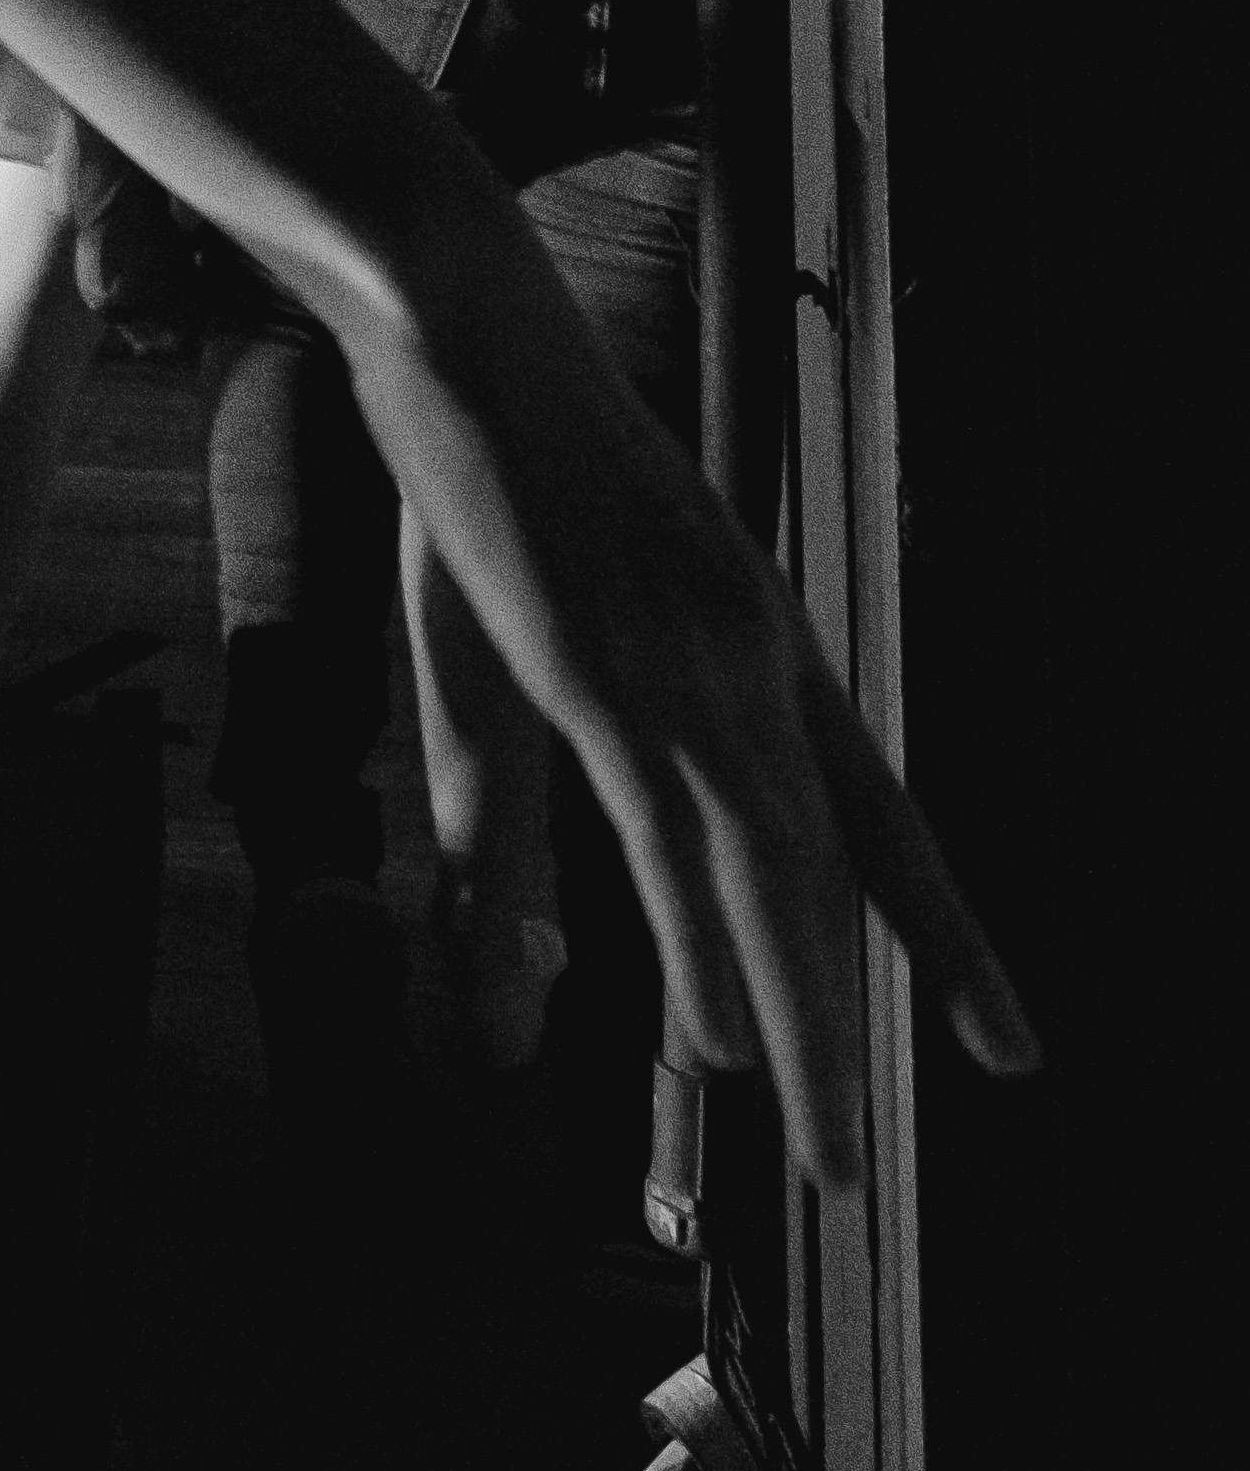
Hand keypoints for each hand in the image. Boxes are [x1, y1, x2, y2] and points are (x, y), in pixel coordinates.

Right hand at [342, 192, 1034, 1178]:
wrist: (464, 311)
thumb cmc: (494, 444)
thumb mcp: (529, 617)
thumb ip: (521, 789)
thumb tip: (509, 930)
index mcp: (760, 630)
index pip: (878, 814)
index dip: (942, 935)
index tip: (1006, 1041)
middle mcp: (752, 654)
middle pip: (830, 876)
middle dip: (854, 1027)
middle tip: (865, 1158)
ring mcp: (686, 660)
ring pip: (771, 877)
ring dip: (798, 1025)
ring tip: (819, 1141)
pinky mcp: (602, 665)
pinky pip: (669, 836)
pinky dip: (700, 945)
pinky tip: (714, 1035)